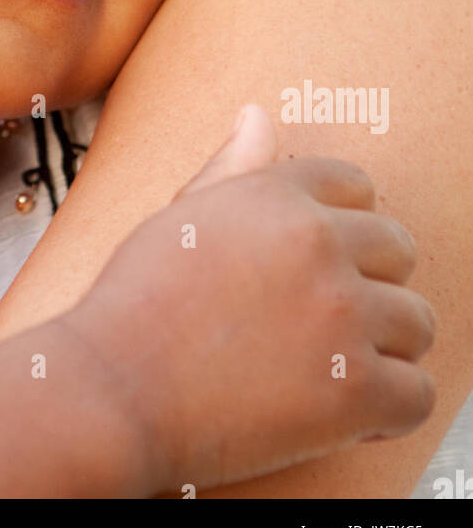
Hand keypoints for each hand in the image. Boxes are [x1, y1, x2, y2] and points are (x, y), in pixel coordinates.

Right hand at [60, 104, 435, 494]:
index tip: (321, 265)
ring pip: (416, 323)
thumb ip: (232, 167)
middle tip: (324, 322)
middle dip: (372, 284)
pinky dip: (389, 411)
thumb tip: (258, 114)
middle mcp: (320, 243)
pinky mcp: (354, 390)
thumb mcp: (181, 218)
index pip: (356, 187)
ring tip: (335, 369)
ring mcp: (342, 315)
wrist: (112, 393)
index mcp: (278, 196)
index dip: (343, 227)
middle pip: (398, 249)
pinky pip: (415, 394)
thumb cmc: (135, 305)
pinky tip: (349, 413)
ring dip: (385, 348)